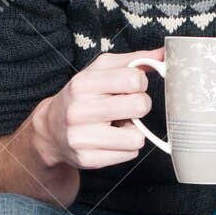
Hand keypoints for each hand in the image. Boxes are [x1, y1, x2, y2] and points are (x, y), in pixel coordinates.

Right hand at [32, 47, 163, 171]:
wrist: (50, 131)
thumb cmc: (82, 97)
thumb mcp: (100, 71)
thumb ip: (134, 61)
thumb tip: (165, 54)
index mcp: (83, 84)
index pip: (134, 79)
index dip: (139, 83)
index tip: (130, 86)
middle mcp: (79, 110)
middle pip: (140, 106)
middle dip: (140, 106)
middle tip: (128, 107)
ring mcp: (82, 138)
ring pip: (137, 137)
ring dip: (134, 131)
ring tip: (117, 125)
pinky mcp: (88, 160)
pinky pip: (130, 154)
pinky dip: (125, 147)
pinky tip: (110, 140)